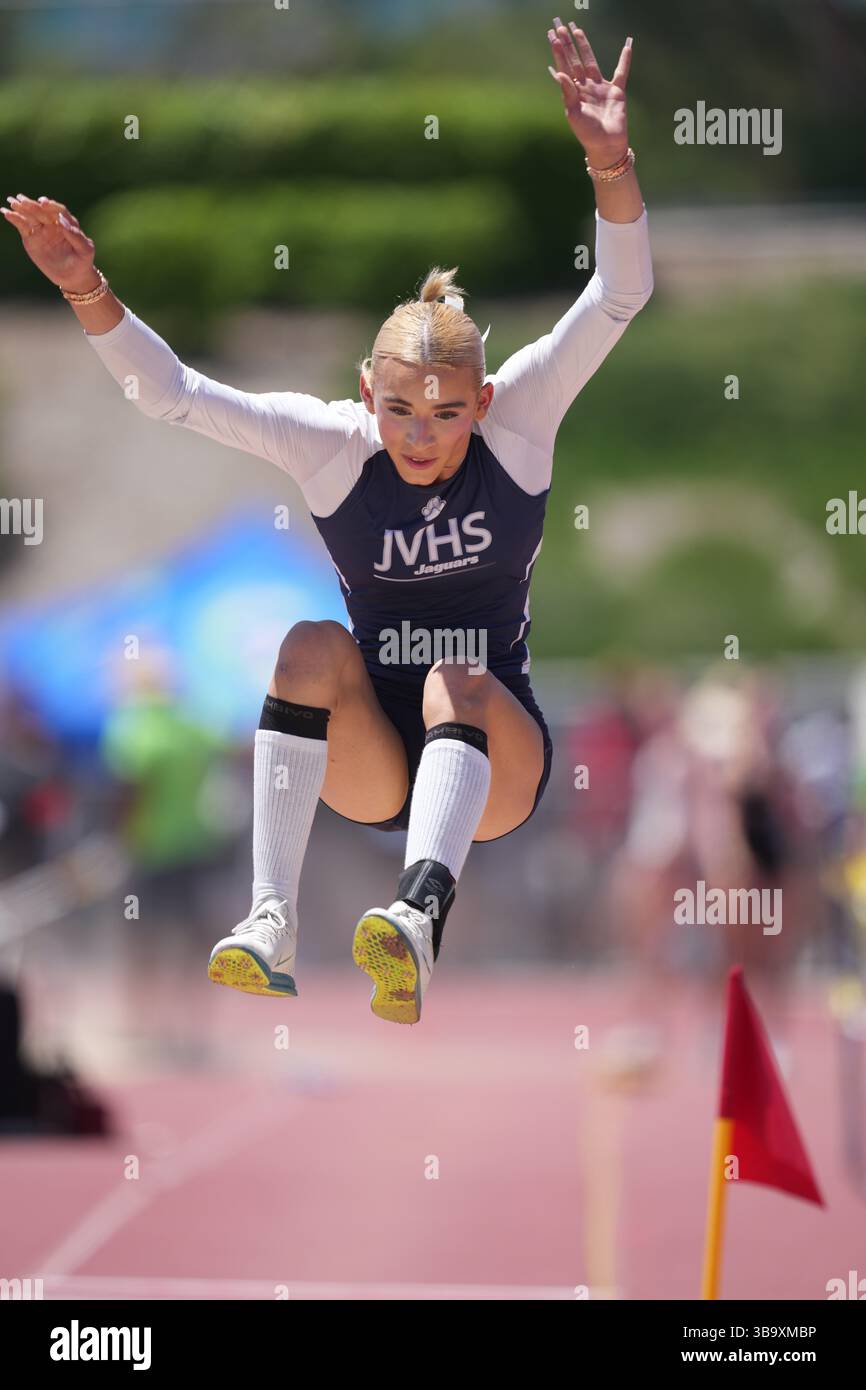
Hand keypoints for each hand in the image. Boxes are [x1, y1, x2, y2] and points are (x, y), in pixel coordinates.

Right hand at [1, 193, 97, 291]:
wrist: (73, 277)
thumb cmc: (82, 261)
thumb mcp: (85, 250)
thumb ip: (76, 236)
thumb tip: (62, 222)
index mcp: (67, 222)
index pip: (58, 210)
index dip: (51, 205)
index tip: (43, 202)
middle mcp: (52, 223)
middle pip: (41, 211)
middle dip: (32, 205)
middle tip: (22, 200)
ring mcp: (41, 229)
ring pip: (30, 216)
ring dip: (20, 209)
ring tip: (12, 203)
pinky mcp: (31, 237)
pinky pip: (22, 226)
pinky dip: (15, 219)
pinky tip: (7, 213)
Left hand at [547, 21, 631, 165]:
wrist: (606, 146)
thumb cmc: (587, 133)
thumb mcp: (574, 113)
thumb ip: (568, 92)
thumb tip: (558, 72)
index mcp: (574, 93)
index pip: (564, 67)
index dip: (559, 52)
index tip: (552, 36)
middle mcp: (585, 87)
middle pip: (575, 60)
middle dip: (567, 44)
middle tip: (560, 27)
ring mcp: (600, 88)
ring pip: (591, 61)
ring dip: (585, 46)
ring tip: (578, 30)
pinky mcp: (617, 91)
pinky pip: (621, 72)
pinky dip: (625, 59)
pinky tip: (628, 44)